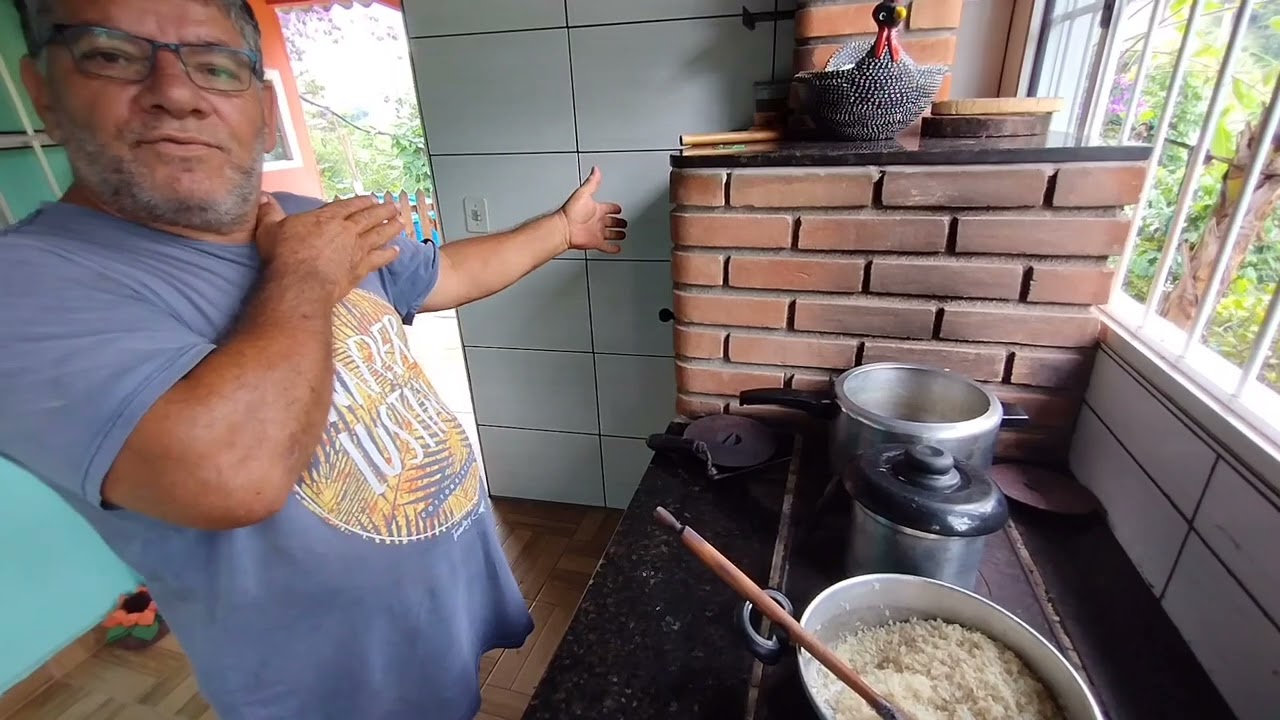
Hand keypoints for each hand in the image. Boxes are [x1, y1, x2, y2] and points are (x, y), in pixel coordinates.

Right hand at [254, 193, 403, 303]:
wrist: (300, 285)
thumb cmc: (284, 255)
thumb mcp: (270, 229)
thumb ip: (270, 212)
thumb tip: (263, 197)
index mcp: (327, 218)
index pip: (348, 206)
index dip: (361, 202)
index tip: (372, 199)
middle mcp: (346, 231)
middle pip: (369, 217)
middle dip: (383, 211)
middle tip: (393, 208)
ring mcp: (355, 250)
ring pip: (378, 235)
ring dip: (391, 229)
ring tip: (401, 224)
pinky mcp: (359, 269)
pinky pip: (379, 259)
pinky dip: (388, 254)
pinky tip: (396, 251)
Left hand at [559, 167, 626, 253]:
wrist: (565, 228)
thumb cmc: (571, 212)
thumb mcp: (584, 193)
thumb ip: (592, 182)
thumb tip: (595, 170)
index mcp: (596, 209)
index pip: (608, 208)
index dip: (614, 208)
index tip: (619, 208)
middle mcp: (596, 220)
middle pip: (611, 221)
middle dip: (618, 222)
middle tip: (624, 222)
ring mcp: (596, 232)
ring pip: (610, 234)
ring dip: (617, 234)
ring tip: (623, 234)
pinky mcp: (596, 242)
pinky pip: (606, 246)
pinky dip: (612, 248)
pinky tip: (617, 248)